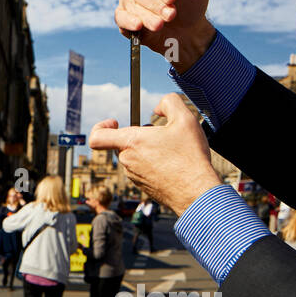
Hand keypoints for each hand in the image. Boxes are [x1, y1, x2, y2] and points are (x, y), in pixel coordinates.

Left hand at [88, 94, 221, 214]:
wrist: (198, 194)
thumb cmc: (190, 158)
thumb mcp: (185, 119)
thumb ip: (169, 103)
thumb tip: (158, 108)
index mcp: (131, 143)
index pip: (97, 137)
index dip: (100, 126)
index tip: (114, 122)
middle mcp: (128, 162)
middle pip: (123, 144)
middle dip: (139, 137)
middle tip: (161, 136)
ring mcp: (135, 177)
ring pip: (134, 158)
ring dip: (148, 151)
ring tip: (172, 151)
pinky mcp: (144, 188)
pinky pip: (143, 171)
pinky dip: (154, 165)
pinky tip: (173, 164)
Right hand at [115, 0, 218, 72]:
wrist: (186, 33)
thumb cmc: (193, 3)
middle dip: (155, 4)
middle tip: (171, 15)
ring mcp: (128, 0)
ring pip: (130, 4)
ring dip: (146, 16)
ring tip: (161, 25)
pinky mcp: (123, 18)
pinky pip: (120, 17)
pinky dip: (128, 21)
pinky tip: (138, 26)